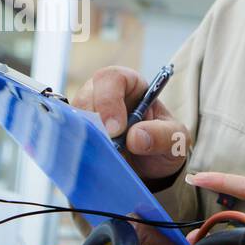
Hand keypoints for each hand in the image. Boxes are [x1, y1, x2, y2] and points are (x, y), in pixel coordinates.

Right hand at [74, 65, 188, 180]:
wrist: (153, 166)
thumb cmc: (164, 142)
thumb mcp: (175, 138)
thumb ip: (162, 135)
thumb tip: (135, 138)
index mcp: (130, 86)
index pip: (112, 78)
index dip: (109, 99)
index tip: (116, 128)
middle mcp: (104, 96)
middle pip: (86, 97)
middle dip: (94, 122)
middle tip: (107, 145)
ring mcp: (88, 115)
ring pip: (73, 119)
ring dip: (86, 138)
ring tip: (103, 156)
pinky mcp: (79, 135)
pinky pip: (70, 137)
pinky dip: (78, 149)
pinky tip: (91, 161)